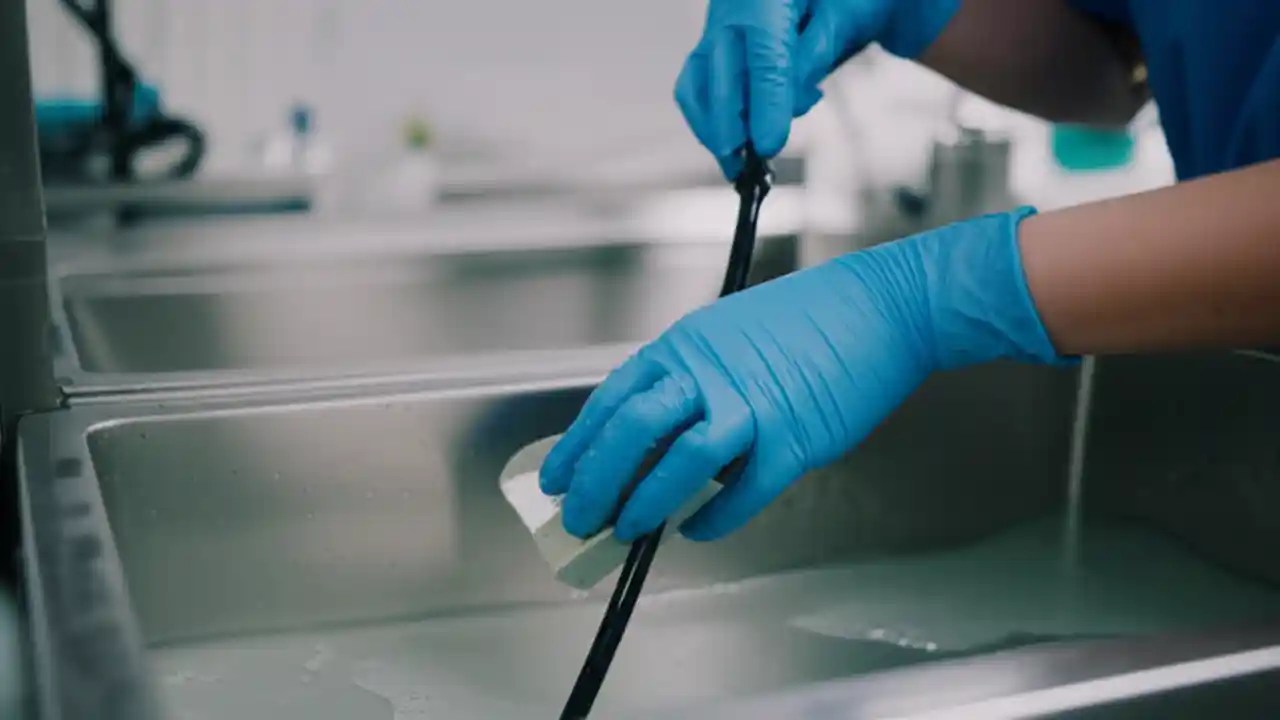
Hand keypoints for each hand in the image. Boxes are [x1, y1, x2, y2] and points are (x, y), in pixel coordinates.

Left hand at [540, 208, 1062, 541]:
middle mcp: (711, 373)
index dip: (579, 443)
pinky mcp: (794, 441)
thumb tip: (662, 433)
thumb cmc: (813, 317)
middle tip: (580, 517)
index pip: (614, 398)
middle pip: (631, 431)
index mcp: (689, 345)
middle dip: (597, 481)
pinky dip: (713, 519)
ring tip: (627, 530)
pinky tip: (697, 531)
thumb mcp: (731, 331)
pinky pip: (742, 493)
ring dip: (645, 502)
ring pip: (678, 462)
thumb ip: (694, 377)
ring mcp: (753, 407)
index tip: (558, 477)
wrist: (883, 306)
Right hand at [675, 0, 961, 178]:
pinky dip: (709, 123)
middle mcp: (733, 10)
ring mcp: (716, 28)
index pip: (765, 59)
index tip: (767, 146)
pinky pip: (695, 89)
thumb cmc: (836, 1)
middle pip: (720, 77)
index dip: (764, 106)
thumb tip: (791, 105)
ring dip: (714, 132)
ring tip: (736, 166)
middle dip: (731, 129)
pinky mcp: (709, 49)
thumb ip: (816, 54)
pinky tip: (734, 144)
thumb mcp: (840, 17)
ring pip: (696, 85)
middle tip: (748, 168)